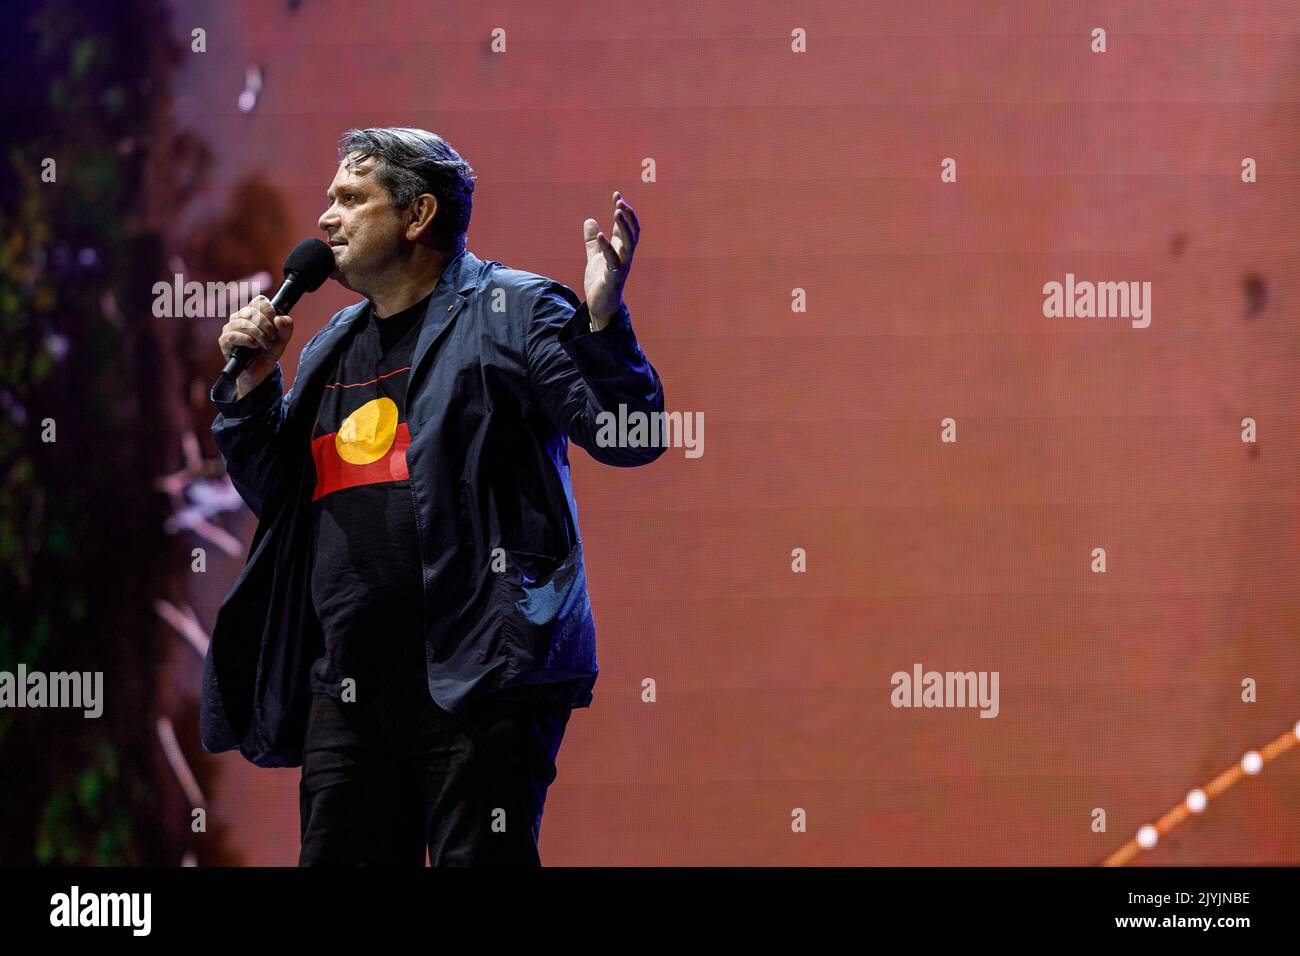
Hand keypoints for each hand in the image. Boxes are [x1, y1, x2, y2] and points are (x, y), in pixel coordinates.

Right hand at [218, 294, 293, 398]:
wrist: (259, 371)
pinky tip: (254, 346)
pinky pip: (232, 335)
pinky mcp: (224, 341)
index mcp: (253, 313)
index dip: (269, 311)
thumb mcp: (282, 340)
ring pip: (242, 323)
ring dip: (258, 334)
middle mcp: (239, 317)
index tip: (275, 323)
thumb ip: (286, 328)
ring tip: (265, 345)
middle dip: (266, 326)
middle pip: (251, 311)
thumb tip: (279, 319)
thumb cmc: (267, 352)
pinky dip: (246, 340)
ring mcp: (230, 328)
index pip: (259, 301)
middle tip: (272, 338)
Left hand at [583, 190, 638, 329]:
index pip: (625, 226)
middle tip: (620, 201)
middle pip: (632, 232)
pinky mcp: (614, 277)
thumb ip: (592, 241)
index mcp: (621, 250)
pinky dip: (607, 247)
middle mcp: (625, 256)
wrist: (600, 306)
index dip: (622, 211)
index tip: (616, 194)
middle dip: (628, 216)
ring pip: (629, 243)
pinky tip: (600, 235)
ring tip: (617, 211)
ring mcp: (622, 266)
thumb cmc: (600, 282)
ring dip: (624, 227)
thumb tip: (590, 221)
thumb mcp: (594, 256)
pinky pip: (613, 260)